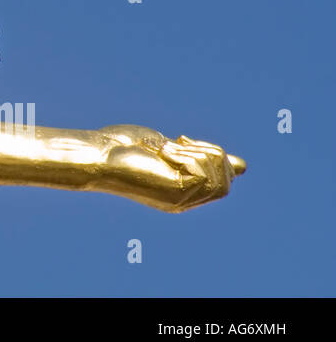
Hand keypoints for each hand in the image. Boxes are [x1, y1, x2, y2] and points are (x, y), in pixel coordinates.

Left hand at [95, 124, 246, 212]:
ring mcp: (181, 199)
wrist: (100, 155)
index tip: (183, 140)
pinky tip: (162, 151)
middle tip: (178, 141)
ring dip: (196, 152)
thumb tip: (243, 166)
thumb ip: (202, 158)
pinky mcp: (177, 192)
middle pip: (226, 182)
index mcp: (182, 193)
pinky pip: (203, 173)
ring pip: (219, 177)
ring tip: (168, 146)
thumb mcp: (171, 150)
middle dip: (210, 153)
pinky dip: (185, 154)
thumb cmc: (125, 148)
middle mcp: (184, 201)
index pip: (224, 183)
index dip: (214, 157)